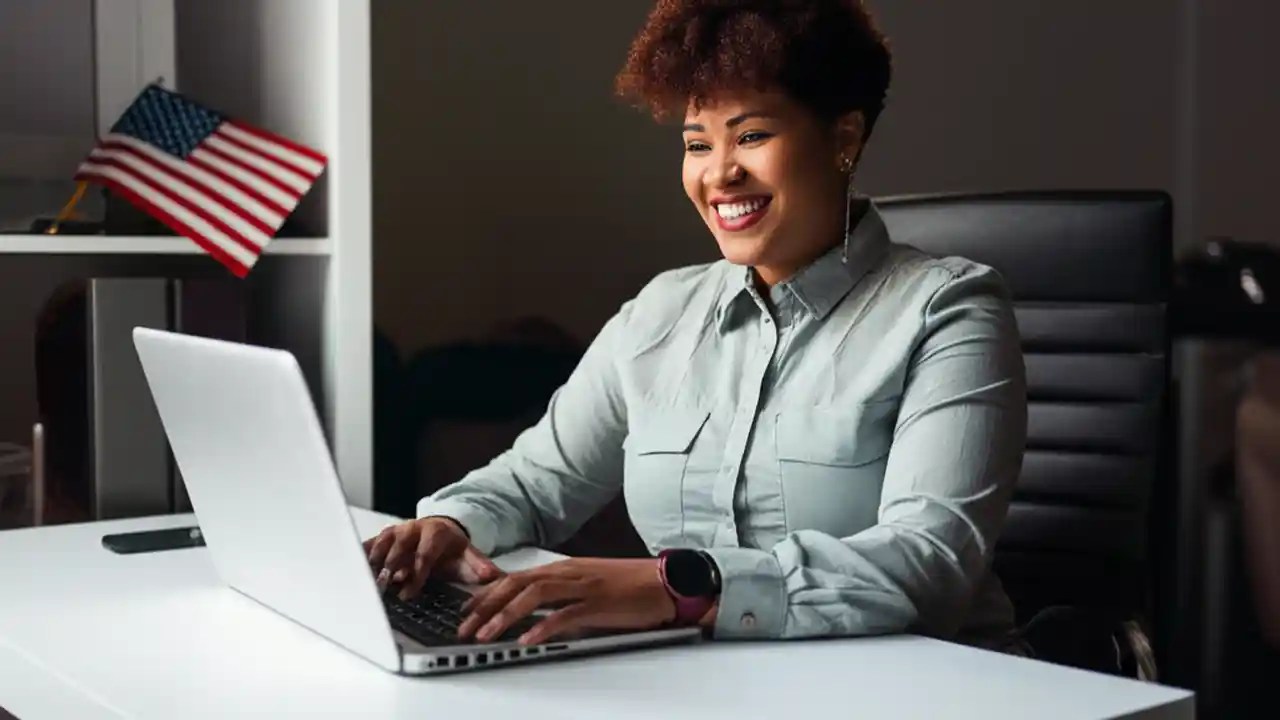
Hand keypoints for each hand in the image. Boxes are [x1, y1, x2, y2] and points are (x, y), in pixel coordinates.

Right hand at [364, 517, 501, 599]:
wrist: (441, 530)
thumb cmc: (452, 548)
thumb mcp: (468, 555)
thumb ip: (479, 566)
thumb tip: (492, 575)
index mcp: (436, 532)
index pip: (425, 553)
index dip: (417, 572)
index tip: (409, 592)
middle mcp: (414, 528)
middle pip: (399, 545)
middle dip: (391, 565)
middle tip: (383, 585)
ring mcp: (397, 531)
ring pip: (382, 542)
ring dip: (373, 560)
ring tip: (363, 579)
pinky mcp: (383, 536)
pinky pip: (369, 543)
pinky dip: (360, 555)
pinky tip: (349, 569)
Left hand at [456, 557, 676, 644]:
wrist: (664, 582)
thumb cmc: (629, 585)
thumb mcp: (587, 585)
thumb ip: (561, 595)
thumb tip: (533, 612)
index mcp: (564, 569)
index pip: (516, 577)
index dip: (487, 593)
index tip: (466, 610)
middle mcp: (568, 573)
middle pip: (517, 584)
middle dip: (485, 605)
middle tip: (463, 626)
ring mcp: (582, 587)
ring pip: (533, 596)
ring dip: (505, 615)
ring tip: (485, 634)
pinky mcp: (598, 604)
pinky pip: (564, 615)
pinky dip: (543, 627)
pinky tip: (527, 639)